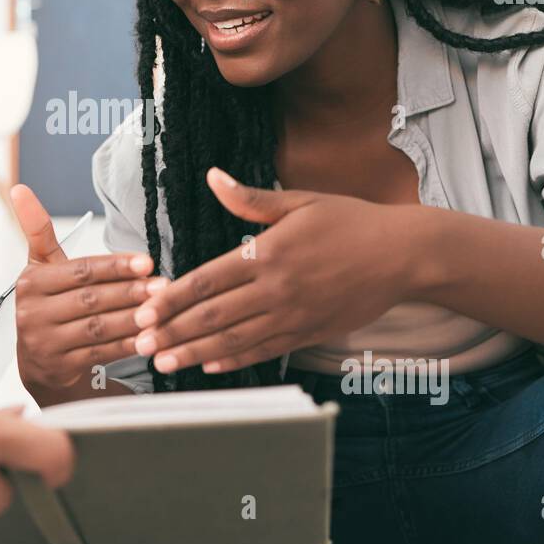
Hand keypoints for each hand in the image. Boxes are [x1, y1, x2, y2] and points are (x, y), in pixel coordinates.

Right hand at [9, 183, 166, 398]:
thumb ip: (38, 231)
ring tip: (162, 310)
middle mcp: (31, 312)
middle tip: (164, 286)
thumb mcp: (42, 269)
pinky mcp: (57, 367)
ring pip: (97, 327)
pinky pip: (99, 353)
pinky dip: (127, 345)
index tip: (147, 263)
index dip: (115, 266)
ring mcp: (43, 342)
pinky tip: (150, 338)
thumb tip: (19, 188)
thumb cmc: (50, 305)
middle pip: (91, 299)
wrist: (39, 362)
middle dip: (130, 292)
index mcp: (31, 282)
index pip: (80, 271)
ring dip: (133, 319)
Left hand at [131, 167, 420, 374]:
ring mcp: (293, 316)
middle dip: (174, 331)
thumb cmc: (350, 221)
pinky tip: (210, 367)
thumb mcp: (301, 201)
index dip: (173, 298)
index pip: (208, 280)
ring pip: (234, 340)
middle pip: (213, 315)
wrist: (402, 256)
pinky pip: (264, 350)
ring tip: (164, 362)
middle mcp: (276, 289)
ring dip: (195, 353)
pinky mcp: (309, 332)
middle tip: (141, 344)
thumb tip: (212, 177)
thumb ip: (250, 199)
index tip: (145, 309)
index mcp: (268, 253)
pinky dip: (235, 360)